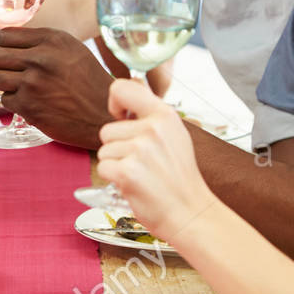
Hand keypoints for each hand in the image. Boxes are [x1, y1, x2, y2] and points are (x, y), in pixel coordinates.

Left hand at [0, 27, 113, 149]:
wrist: (104, 114)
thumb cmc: (88, 81)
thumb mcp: (71, 49)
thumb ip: (41, 42)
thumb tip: (6, 40)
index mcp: (51, 40)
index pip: (5, 35)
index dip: (1, 45)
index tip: (5, 52)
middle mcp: (41, 59)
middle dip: (1, 64)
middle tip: (11, 71)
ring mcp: (33, 83)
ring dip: (5, 83)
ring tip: (21, 87)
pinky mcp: (28, 107)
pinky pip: (4, 99)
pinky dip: (14, 102)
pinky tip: (31, 101)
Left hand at [97, 78, 214, 243]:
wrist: (190, 212)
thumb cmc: (179, 176)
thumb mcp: (174, 133)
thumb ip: (151, 111)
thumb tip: (132, 81)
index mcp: (164, 115)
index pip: (121, 88)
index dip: (115, 103)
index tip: (122, 119)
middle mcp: (152, 129)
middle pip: (107, 130)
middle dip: (117, 147)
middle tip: (142, 162)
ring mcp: (140, 150)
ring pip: (103, 150)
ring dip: (116, 164)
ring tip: (142, 174)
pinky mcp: (127, 172)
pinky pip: (102, 168)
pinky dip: (113, 179)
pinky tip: (134, 184)